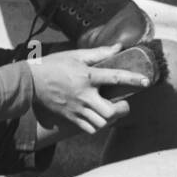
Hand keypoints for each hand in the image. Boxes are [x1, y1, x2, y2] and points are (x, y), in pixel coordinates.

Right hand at [28, 44, 150, 133]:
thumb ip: (98, 53)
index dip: (133, 79)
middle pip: (110, 112)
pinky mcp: (70, 118)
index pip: (115, 78)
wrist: (29, 83)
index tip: (147, 81)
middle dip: (121, 110)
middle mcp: (84, 96)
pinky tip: (96, 117)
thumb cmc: (52, 66)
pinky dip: (97, 126)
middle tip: (122, 104)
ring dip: (109, 119)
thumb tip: (118, 47)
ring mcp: (76, 109)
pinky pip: (89, 129)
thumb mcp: (75, 55)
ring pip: (101, 123)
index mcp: (87, 77)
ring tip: (109, 111)